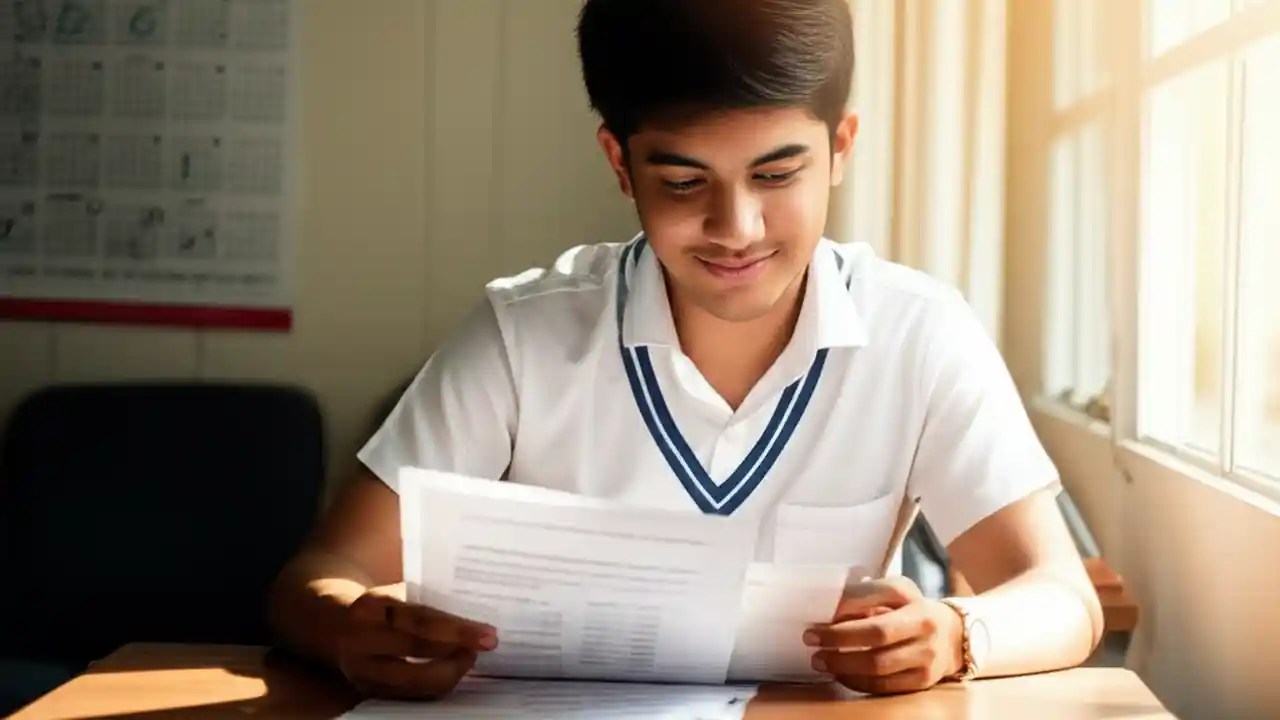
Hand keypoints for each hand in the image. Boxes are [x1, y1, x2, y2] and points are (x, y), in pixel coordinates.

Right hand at [337, 583, 497, 699]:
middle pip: (417, 652)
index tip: (487, 633)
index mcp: (371, 607)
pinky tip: (451, 669)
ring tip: (468, 656)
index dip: (456, 630)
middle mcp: (361, 641)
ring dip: (450, 671)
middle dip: (458, 653)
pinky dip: (435, 684)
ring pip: (415, 681)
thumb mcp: (396, 592)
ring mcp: (362, 671)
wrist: (333, 625)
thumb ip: (426, 601)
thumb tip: (474, 616)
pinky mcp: (367, 691)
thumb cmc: (380, 605)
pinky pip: (409, 695)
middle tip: (487, 645)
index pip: (420, 620)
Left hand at [802, 576, 963, 694]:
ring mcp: (927, 657)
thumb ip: (863, 598)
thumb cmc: (912, 609)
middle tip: (812, 646)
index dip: (842, 624)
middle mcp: (924, 628)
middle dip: (838, 644)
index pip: (875, 610)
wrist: (953, 635)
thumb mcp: (893, 592)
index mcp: (913, 600)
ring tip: (822, 662)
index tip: (814, 628)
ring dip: (843, 666)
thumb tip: (830, 613)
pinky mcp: (923, 681)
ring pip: (879, 668)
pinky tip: (842, 674)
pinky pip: (884, 687)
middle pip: (877, 640)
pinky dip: (858, 682)